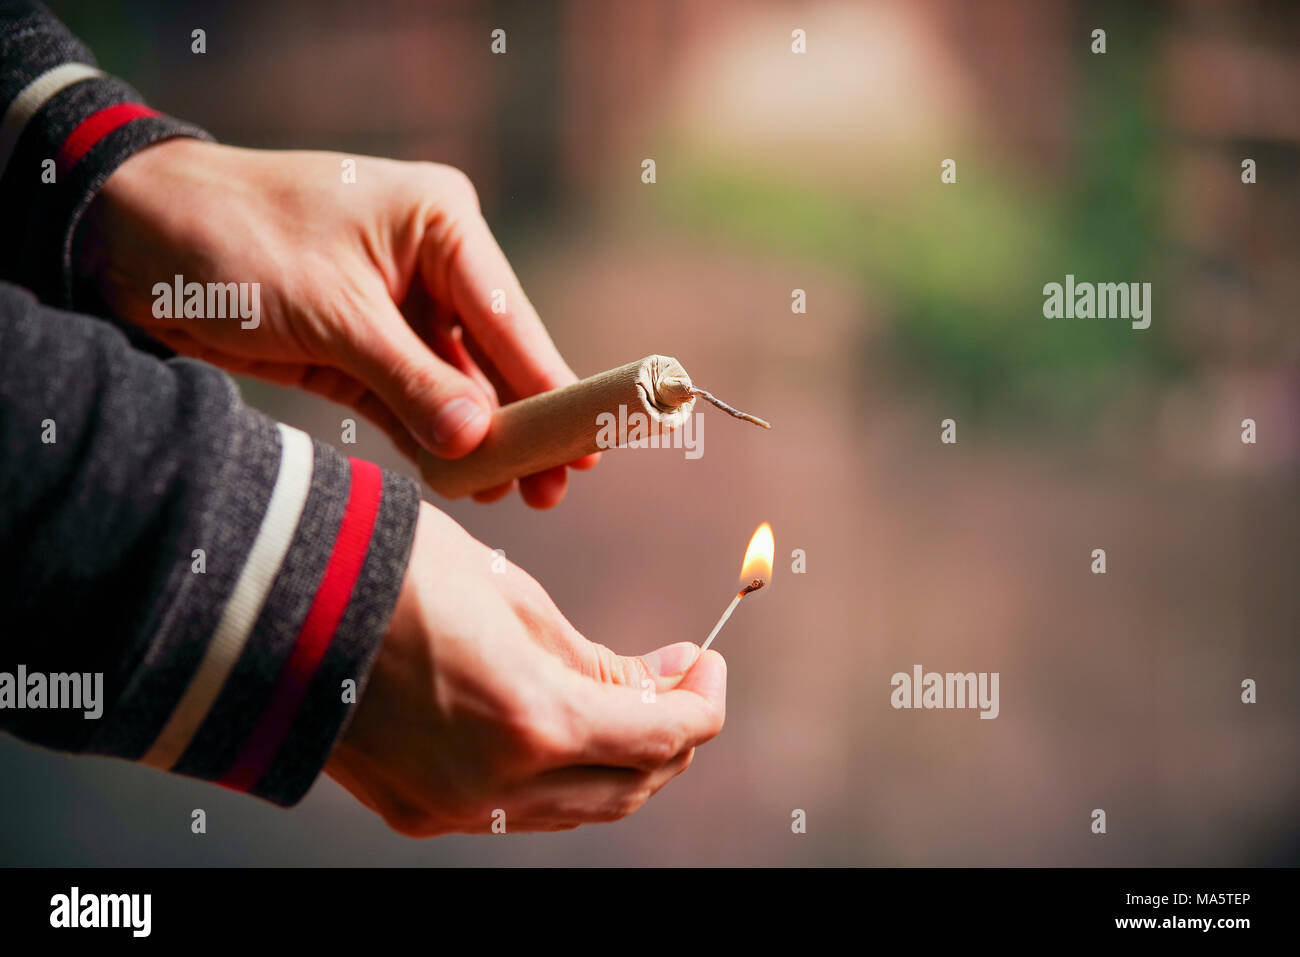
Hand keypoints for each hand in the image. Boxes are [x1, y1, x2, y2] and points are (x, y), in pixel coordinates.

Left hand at [78, 139, 595, 507]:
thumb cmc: (237, 243)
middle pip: (494, 356)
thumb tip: (481, 441)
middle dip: (520, 422)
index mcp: (441, 225)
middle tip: (555, 486)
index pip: (511, 318)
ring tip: (512, 494)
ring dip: (476, 438)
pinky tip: (460, 476)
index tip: (588, 442)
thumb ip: (412, 381)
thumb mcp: (333, 315)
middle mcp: (430, 262)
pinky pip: (410, 398)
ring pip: (454, 385)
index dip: (550, 386)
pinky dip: (429, 436)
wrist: (132, 239)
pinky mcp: (359, 346)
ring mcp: (396, 307)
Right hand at [325, 503, 727, 835]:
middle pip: (630, 786)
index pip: (663, 736)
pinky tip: (558, 722)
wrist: (264, 597)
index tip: (707, 659)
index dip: (703, 700)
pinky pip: (518, 808)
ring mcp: (452, 809)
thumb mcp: (512, 593)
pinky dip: (559, 772)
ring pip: (577, 807)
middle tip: (678, 676)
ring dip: (619, 758)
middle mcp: (498, 786)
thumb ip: (591, 656)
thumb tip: (657, 680)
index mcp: (532, 721)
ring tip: (626, 694)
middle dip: (671, 732)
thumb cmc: (393, 568)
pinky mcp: (413, 812)